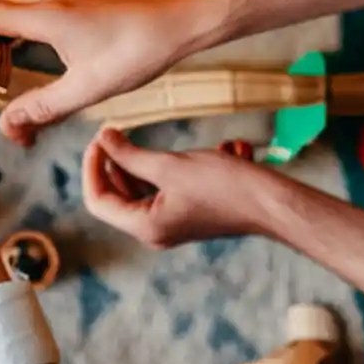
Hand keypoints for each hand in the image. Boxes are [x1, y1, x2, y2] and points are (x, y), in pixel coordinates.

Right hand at [0, 0, 195, 144]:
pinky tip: (36, 56)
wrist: (179, 23)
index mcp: (46, 16)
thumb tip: (9, 128)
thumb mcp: (87, 89)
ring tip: (3, 72)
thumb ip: (42, 108)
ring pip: (18, 11)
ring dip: (6, 38)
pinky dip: (27, 32)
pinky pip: (39, 11)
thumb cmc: (137, 51)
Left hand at [82, 128, 283, 248]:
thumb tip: (103, 138)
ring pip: (141, 189)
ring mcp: (172, 223)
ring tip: (151, 138)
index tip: (99, 139)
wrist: (272, 203)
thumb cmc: (224, 186)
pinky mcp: (188, 212)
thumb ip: (131, 154)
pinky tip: (208, 149)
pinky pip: (167, 188)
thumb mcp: (170, 165)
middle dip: (116, 162)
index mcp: (145, 226)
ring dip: (145, 162)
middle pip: (117, 195)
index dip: (91, 167)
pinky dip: (174, 167)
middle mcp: (155, 231)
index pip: (98, 200)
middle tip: (116, 132)